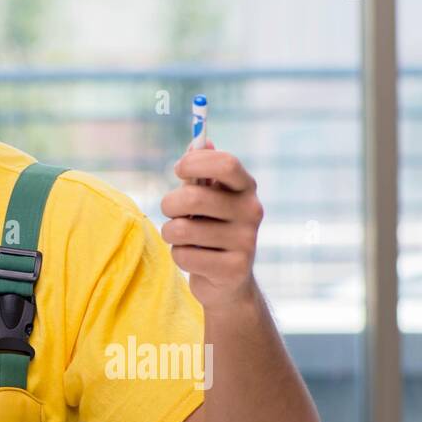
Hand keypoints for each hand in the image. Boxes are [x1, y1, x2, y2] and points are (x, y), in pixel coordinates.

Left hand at [160, 137, 264, 308]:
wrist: (228, 280)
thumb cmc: (210, 227)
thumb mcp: (207, 197)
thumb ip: (201, 170)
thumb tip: (202, 141)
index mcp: (246, 188)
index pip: (226, 164)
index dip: (195, 162)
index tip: (178, 170)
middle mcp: (252, 211)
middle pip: (194, 197)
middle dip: (169, 204)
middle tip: (170, 211)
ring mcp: (246, 241)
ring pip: (181, 229)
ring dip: (170, 233)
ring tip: (182, 237)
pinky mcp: (234, 269)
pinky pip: (185, 256)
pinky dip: (180, 257)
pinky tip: (195, 259)